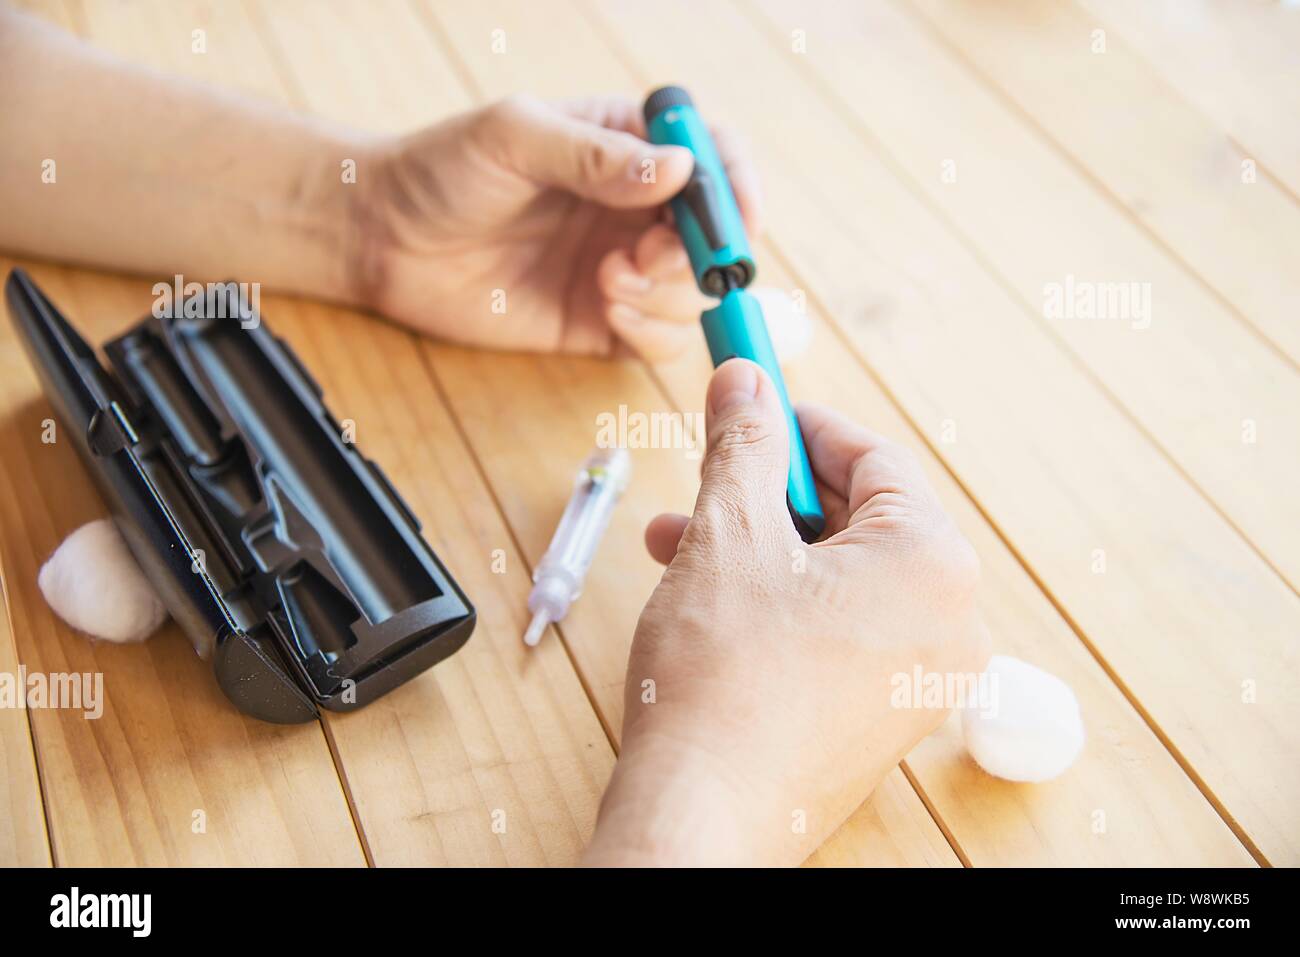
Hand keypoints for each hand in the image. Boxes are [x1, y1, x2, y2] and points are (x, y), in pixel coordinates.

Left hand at [351, 95, 761, 358]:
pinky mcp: (601, 324)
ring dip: (666, 293)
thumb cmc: (443, 171)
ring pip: (693, 293)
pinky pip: (660, 341)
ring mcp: (623, 268)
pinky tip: (608, 313)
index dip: (736, 185)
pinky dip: (652, 334)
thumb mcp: (515, 138)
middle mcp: (634, 208)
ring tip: (606, 281)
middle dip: (697, 251)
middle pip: (714, 234)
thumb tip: (678, 169)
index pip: (712, 156)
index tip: (737, 217)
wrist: (385, 240)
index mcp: (624, 146)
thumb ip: (594, 155)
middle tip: (644, 254)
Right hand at [583, 359, 990, 865]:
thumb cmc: (723, 676)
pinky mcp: (881, 719)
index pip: (874, 459)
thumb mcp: (727, 534)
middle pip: (858, 518)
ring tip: (678, 547)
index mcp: (933, 565)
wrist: (704, 814)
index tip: (754, 403)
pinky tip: (711, 602)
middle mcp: (947, 624)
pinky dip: (781, 604)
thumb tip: (744, 381)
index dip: (803, 425)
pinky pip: (839, 631)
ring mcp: (918, 679)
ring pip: (838, 578)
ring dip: (760, 551)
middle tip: (707, 479)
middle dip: (767, 495)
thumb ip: (741, 446)